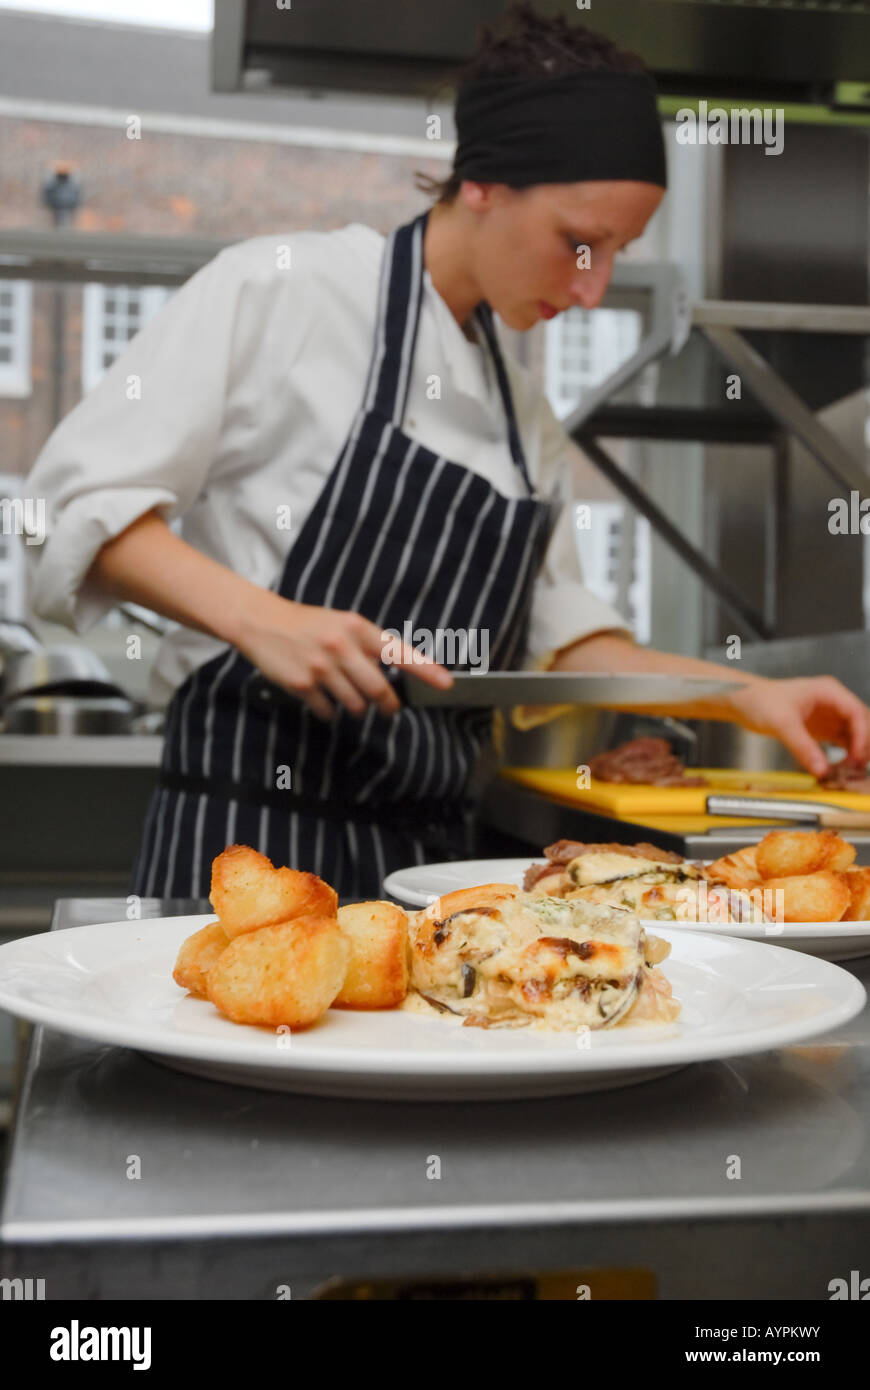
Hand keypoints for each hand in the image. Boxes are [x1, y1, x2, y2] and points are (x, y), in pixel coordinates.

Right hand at [236, 591, 452, 720]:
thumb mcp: (343, 624)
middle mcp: (341, 646)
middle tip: (390, 709)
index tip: (446, 684)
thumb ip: (367, 647)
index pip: (399, 651)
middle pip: (378, 689)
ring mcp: (321, 667)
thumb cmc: (310, 625)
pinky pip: (328, 711)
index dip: (425, 670)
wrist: (263, 622)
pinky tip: (324, 699)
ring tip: (346, 694)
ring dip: (356, 708)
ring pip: (355, 705)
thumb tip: (390, 679)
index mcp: (357, 628)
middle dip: (388, 705)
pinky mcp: (302, 684)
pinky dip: (330, 712)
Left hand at [728, 675, 869, 777]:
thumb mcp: (782, 724)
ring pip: (856, 735)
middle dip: (863, 745)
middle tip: (855, 768)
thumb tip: (822, 770)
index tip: (856, 756)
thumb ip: (802, 747)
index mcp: (828, 691)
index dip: (861, 735)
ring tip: (848, 772)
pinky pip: (843, 743)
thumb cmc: (760, 701)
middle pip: (862, 724)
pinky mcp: (824, 729)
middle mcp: (834, 702)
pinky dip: (846, 756)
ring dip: (856, 752)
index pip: (856, 712)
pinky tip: (840, 769)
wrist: (742, 702)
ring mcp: (830, 716)